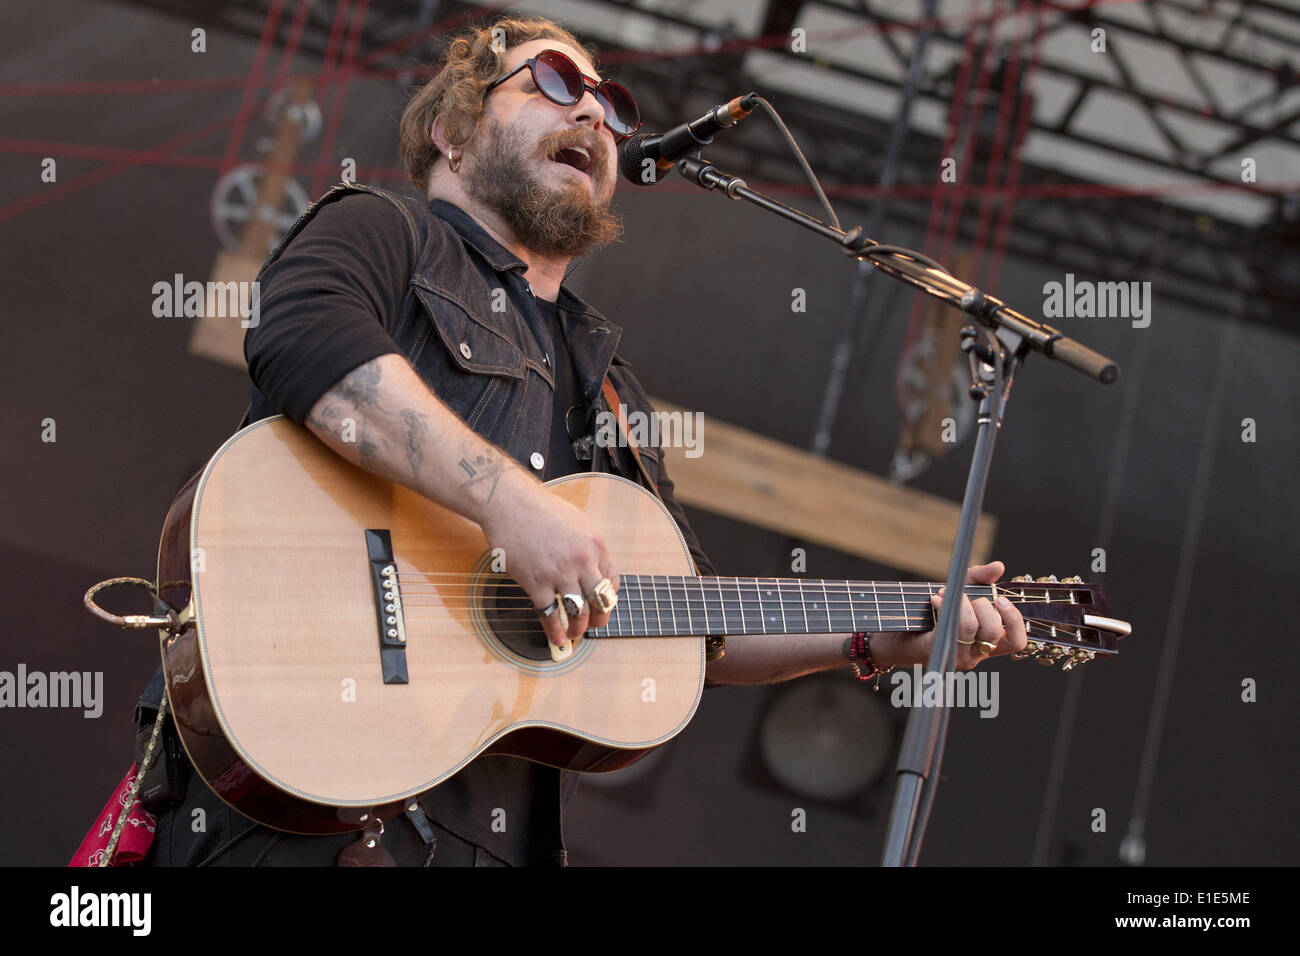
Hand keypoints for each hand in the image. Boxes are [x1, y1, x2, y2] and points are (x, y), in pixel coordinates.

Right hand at [478, 474, 618, 650]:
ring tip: (575, 634)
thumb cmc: (540, 510)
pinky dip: (555, 632)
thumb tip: (593, 571)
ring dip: (579, 628)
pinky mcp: (535, 582)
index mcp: (595, 546)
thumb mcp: (578, 523)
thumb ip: (589, 548)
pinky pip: (550, 615)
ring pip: (578, 612)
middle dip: (600, 618)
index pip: (612, 581)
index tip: (602, 605)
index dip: (609, 598)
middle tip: (594, 626)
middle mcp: (582, 561)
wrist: (509, 504)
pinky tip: (558, 640)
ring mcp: (559, 573)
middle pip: (601, 600)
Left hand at [872, 561, 1026, 670]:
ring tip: (945, 594)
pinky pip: (950, 628)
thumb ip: (979, 578)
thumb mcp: (958, 590)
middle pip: (995, 633)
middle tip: (964, 595)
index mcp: (985, 644)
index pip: (1016, 642)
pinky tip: (935, 600)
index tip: (1002, 600)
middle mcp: (974, 655)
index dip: (1015, 621)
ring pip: (972, 629)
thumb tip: (999, 567)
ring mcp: (955, 656)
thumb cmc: (927, 613)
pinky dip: (945, 606)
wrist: (890, 632)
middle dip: (982, 606)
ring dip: (961, 604)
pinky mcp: (936, 651)